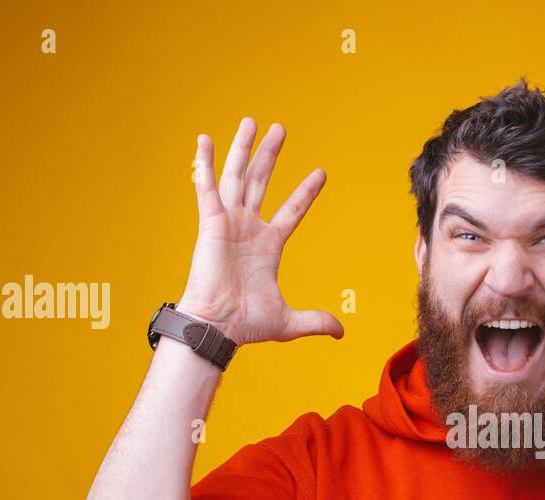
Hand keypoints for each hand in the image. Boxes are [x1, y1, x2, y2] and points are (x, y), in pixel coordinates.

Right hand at [176, 116, 342, 345]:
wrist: (218, 327)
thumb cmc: (246, 324)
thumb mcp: (289, 321)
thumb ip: (315, 321)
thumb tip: (341, 332)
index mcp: (268, 245)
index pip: (292, 210)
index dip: (306, 193)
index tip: (321, 173)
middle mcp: (248, 228)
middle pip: (262, 182)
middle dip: (271, 155)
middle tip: (280, 129)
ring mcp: (229, 223)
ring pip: (237, 177)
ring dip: (244, 149)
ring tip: (252, 122)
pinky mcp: (210, 223)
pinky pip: (206, 188)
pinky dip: (203, 164)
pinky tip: (203, 140)